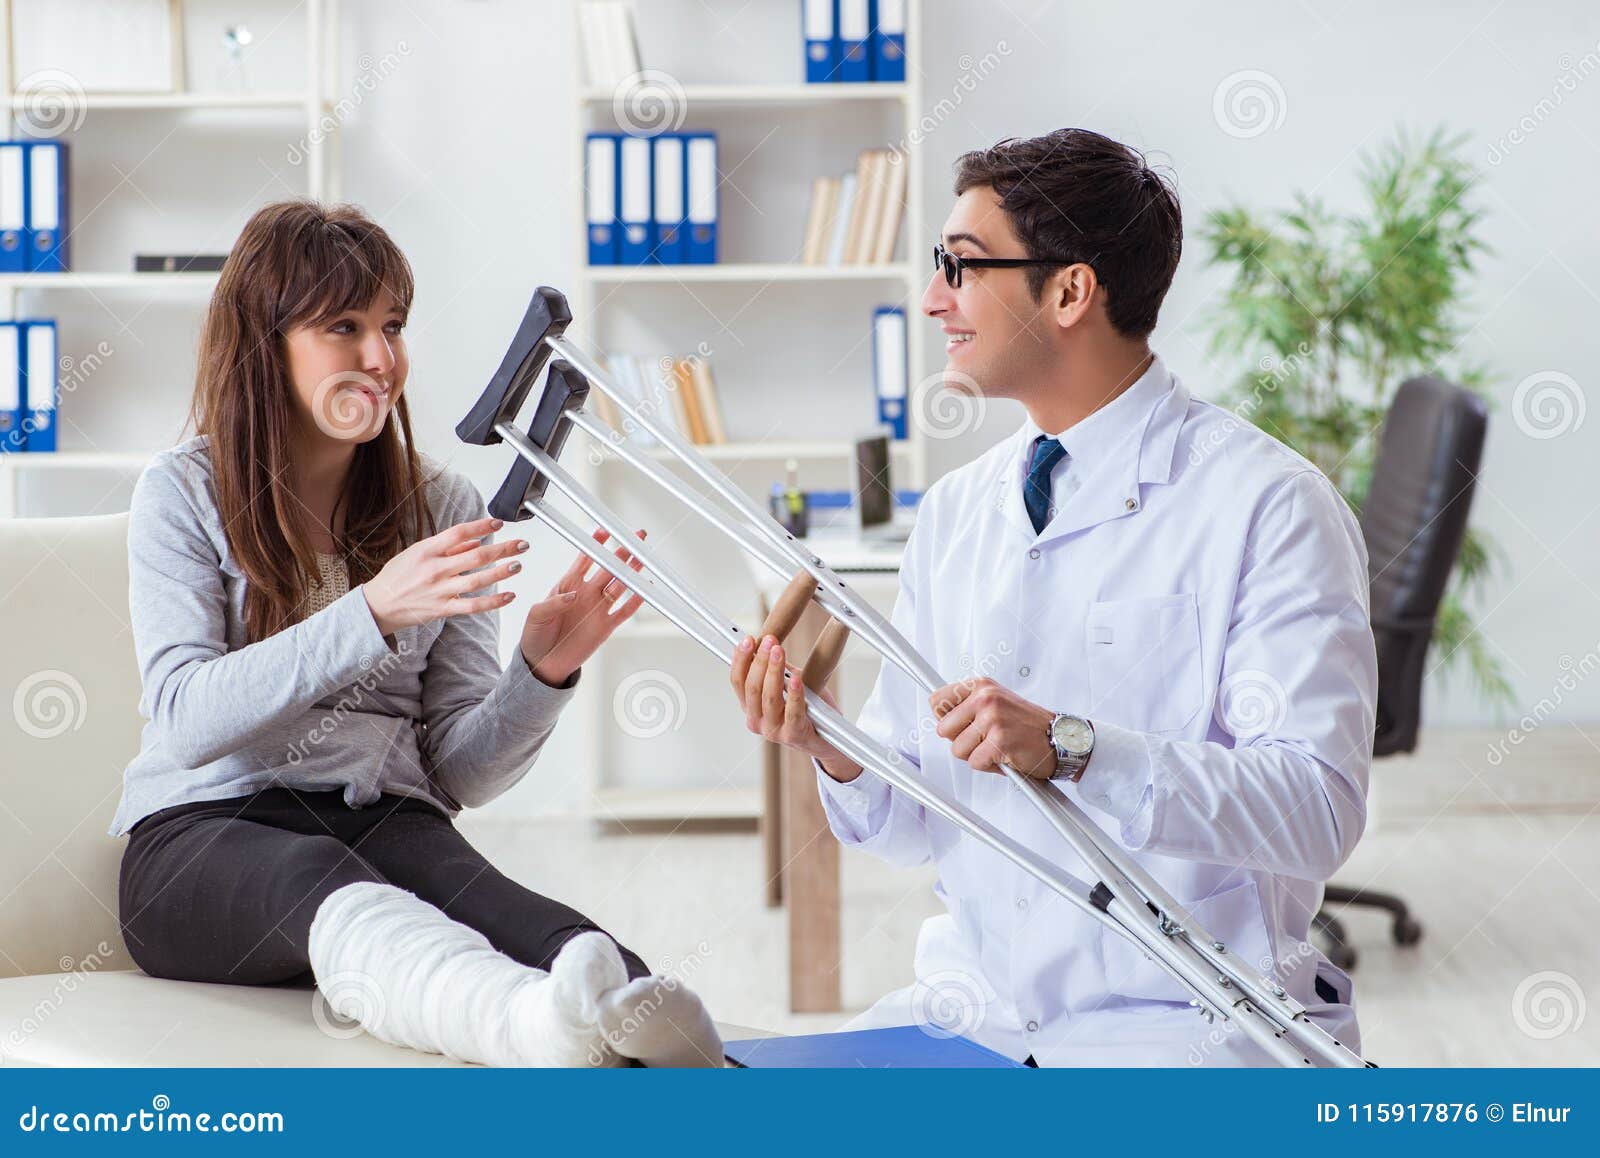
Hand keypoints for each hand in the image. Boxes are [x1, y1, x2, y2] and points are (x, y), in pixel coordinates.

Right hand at [361, 516, 528, 635]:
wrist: (378, 605)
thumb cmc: (398, 575)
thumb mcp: (417, 552)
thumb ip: (448, 548)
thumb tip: (476, 540)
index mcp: (427, 550)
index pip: (458, 533)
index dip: (481, 526)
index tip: (498, 522)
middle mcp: (434, 569)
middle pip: (475, 556)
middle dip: (502, 549)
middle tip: (521, 544)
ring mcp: (439, 591)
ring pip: (477, 581)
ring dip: (500, 572)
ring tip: (517, 565)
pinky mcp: (443, 609)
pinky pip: (472, 606)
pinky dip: (493, 602)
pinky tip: (509, 596)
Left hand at [518, 528, 646, 686]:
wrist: (543, 663)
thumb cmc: (536, 635)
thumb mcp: (536, 615)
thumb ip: (553, 603)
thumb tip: (573, 595)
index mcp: (568, 585)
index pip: (585, 559)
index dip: (595, 544)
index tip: (605, 531)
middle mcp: (586, 593)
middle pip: (608, 568)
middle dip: (622, 553)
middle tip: (635, 540)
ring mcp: (597, 609)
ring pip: (619, 586)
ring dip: (631, 572)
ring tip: (642, 559)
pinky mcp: (605, 627)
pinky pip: (624, 612)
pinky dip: (636, 601)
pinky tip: (645, 589)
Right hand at [729, 634, 860, 782]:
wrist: (830, 740)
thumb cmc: (808, 710)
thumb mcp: (788, 687)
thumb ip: (778, 671)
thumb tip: (770, 646)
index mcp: (750, 708)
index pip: (737, 681)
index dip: (740, 659)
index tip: (748, 640)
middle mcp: (756, 721)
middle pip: (752, 687)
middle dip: (760, 661)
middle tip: (770, 641)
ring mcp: (773, 731)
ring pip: (769, 697)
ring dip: (773, 671)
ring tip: (779, 651)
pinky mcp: (793, 736)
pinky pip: (792, 712)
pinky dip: (794, 694)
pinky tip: (796, 679)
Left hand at [930, 677, 1055, 778]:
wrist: (1059, 738)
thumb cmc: (1027, 725)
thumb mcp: (996, 702)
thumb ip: (967, 706)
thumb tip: (938, 716)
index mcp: (981, 686)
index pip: (937, 701)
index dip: (945, 719)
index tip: (957, 724)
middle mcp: (985, 698)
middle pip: (943, 729)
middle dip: (960, 740)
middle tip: (983, 739)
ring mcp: (993, 719)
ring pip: (958, 750)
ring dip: (976, 755)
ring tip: (997, 747)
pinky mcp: (999, 741)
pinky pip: (975, 762)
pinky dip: (989, 766)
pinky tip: (1004, 756)